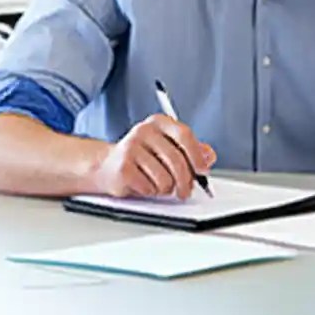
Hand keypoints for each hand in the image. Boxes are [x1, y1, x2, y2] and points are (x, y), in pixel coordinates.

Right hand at [92, 114, 215, 199]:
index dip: (196, 155)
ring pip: (165, 179)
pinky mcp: (123, 167)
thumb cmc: (140, 157)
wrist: (106, 165)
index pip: (184, 135)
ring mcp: (131, 148)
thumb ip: (190, 150)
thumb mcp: (167, 148)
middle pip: (177, 160)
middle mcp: (144, 131)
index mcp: (159, 123)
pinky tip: (143, 184)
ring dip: (165, 189)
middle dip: (185, 182)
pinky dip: (150, 191)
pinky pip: (150, 188)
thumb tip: (208, 156)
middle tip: (185, 191)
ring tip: (157, 184)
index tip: (202, 171)